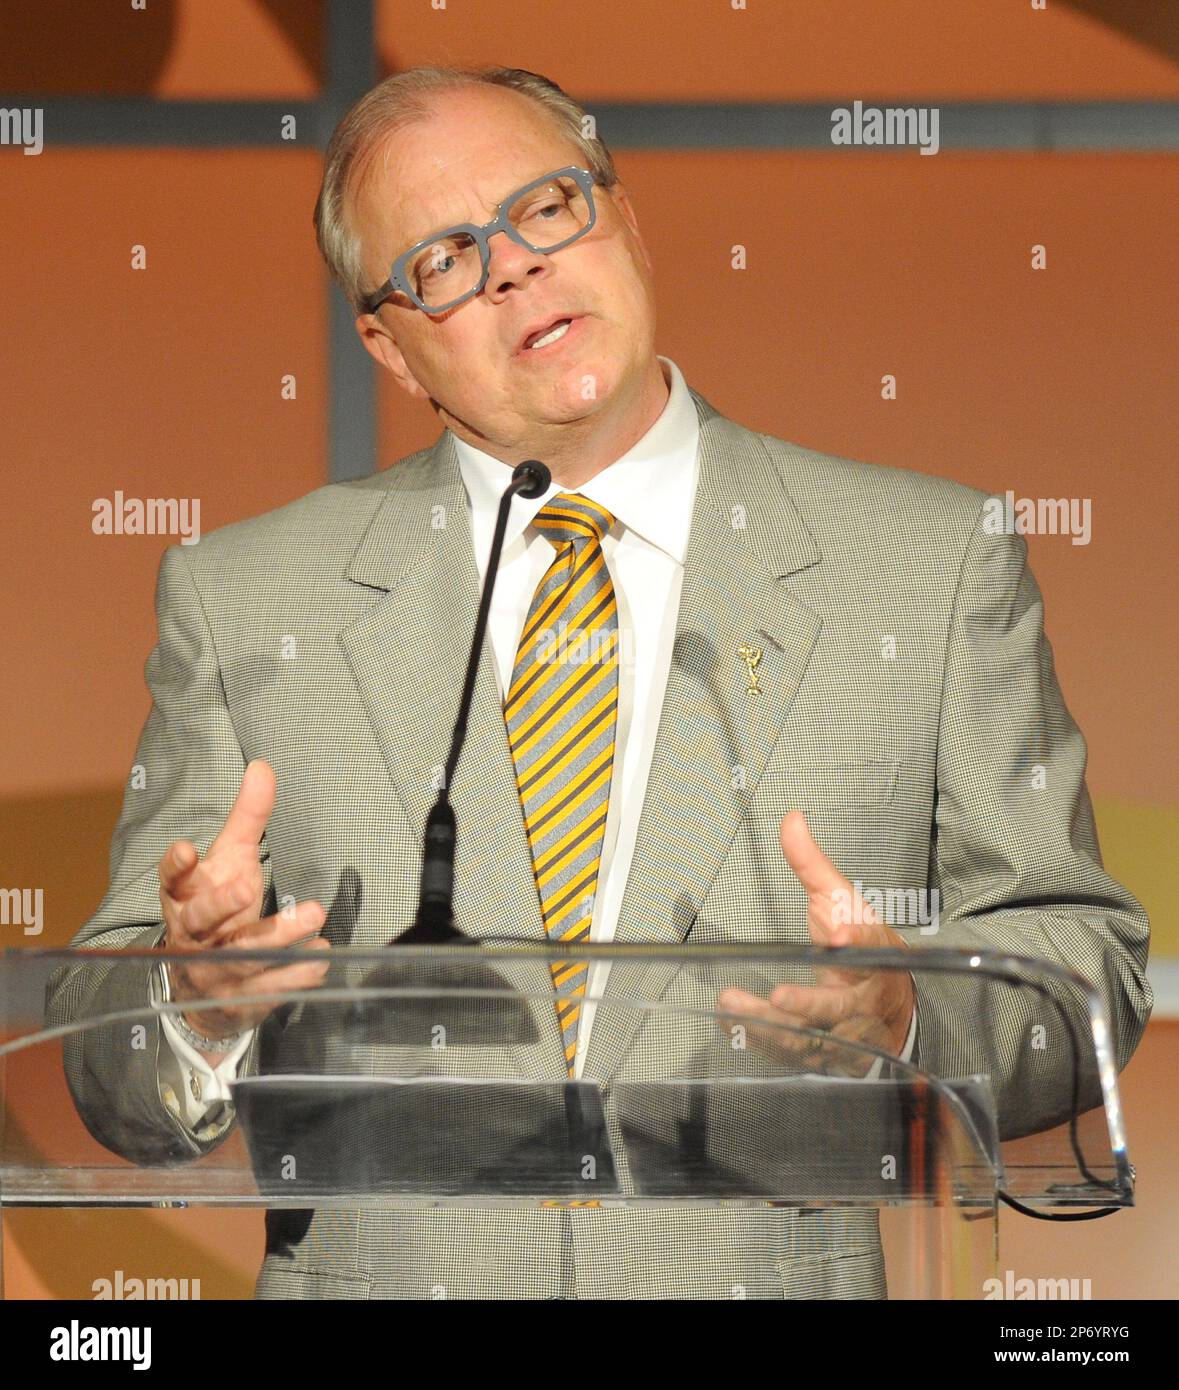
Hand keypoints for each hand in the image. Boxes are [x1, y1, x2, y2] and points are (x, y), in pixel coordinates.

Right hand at [157, 760, 329, 1055]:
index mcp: (185, 897)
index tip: (184, 849)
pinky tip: (322, 956)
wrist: (200, 987)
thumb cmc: (219, 906)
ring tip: (314, 913)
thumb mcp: (231, 860)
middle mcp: (195, 934)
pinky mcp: (241, 996)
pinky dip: (296, 972)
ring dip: (278, 936)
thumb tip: (263, 766)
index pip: (173, 880)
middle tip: (244, 887)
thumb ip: (247, 818)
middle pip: (200, 920)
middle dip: (220, 905)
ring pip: (241, 954)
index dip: (175, 866)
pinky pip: (269, 985)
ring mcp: (215, 968)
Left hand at [717, 811, 914, 1075]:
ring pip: (810, 1039)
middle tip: (781, 995)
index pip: (869, 946)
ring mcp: (843, 1034)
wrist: (889, 1004)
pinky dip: (758, 1039)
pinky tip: (731, 1020)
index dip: (855, 939)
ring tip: (733, 1004)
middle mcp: (862, 1000)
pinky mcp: (820, 1054)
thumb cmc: (860, 946)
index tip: (839, 932)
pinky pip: (790, 1053)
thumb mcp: (841, 899)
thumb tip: (791, 820)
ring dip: (770, 1026)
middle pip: (839, 1008)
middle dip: (809, 1004)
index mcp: (873, 955)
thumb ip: (813, 864)